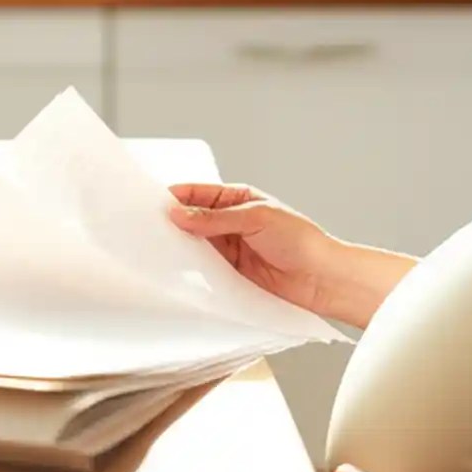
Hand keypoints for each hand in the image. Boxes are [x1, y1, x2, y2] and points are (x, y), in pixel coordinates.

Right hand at [168, 184, 335, 316]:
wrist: (321, 278)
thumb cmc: (300, 240)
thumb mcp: (255, 218)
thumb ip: (215, 218)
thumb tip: (180, 213)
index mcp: (239, 198)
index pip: (199, 193)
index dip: (176, 197)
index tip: (154, 204)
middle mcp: (232, 222)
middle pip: (193, 219)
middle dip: (174, 223)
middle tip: (150, 228)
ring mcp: (230, 248)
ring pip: (196, 244)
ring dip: (181, 247)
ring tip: (160, 250)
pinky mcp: (231, 273)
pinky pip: (205, 268)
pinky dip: (192, 269)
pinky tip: (180, 270)